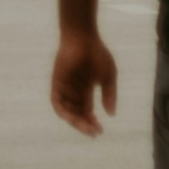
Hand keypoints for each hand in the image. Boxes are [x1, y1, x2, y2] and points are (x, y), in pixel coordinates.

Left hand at [50, 25, 118, 139]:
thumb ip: (109, 94)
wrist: (82, 36)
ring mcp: (65, 87)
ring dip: (75, 121)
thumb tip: (111, 114)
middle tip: (94, 132)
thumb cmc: (96, 53)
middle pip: (77, 113)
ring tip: (85, 127)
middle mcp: (74, 90)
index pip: (86, 111)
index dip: (92, 122)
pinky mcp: (57, 82)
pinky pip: (57, 102)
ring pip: (67, 111)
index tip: (100, 131)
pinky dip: (63, 111)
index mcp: (86, 89)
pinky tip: (71, 118)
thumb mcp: (108, 76)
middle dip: (85, 124)